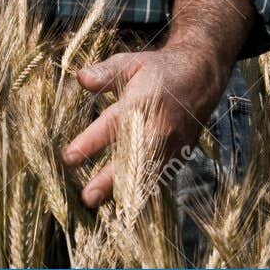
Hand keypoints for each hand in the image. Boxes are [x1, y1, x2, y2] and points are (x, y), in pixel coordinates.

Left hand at [61, 40, 230, 208]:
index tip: (68, 158)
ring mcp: (172, 145)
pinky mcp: (180, 155)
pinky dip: (143, 191)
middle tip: (87, 198)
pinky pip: (160, 177)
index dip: (90, 143)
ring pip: (147, 174)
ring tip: (101, 207)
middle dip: (110, 180)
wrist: (200, 78)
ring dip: (125, 192)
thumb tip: (81, 78)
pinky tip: (125, 204)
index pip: (112, 125)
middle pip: (132, 159)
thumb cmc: (158, 70)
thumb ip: (105, 72)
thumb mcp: (130, 62)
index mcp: (143, 103)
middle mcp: (159, 128)